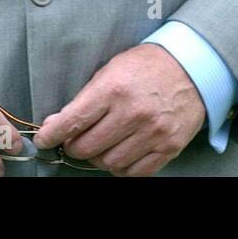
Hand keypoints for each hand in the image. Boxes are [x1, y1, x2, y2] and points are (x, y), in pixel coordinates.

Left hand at [34, 43, 205, 176]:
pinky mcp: (169, 147)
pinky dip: (122, 168)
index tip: (44, 139)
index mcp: (114, 89)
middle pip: (87, 148)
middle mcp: (133, 113)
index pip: (73, 121)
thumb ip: (86, 98)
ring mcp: (153, 132)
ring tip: (102, 145)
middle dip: (74, 147)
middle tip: (76, 140)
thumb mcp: (112, 69)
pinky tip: (120, 154)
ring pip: (109, 163)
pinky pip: (135, 172)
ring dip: (98, 158)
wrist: (193, 66)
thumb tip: (57, 124)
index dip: (52, 135)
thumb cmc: (148, 66)